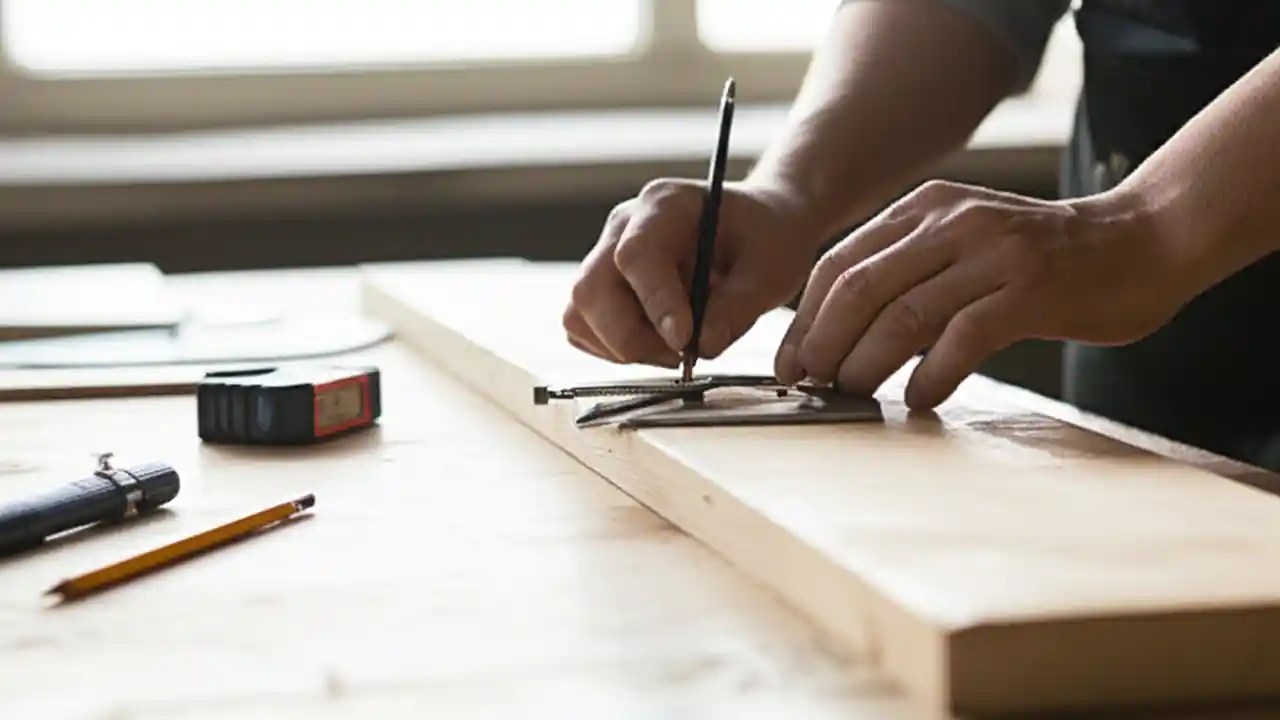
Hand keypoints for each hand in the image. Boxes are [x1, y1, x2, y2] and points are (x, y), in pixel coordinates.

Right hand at [565, 178, 823, 365]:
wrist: (760, 229)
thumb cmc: (766, 238)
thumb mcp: (769, 269)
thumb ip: (738, 306)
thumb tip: (703, 346)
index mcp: (665, 204)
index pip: (637, 255)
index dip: (655, 302)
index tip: (683, 340)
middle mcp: (623, 227)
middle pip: (591, 290)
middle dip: (631, 337)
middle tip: (682, 353)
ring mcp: (605, 257)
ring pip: (580, 315)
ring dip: (622, 347)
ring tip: (676, 348)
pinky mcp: (602, 288)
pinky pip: (584, 329)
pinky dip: (614, 349)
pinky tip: (657, 344)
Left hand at [775, 179, 1191, 408]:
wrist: (1142, 239)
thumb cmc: (1043, 256)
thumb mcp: (965, 241)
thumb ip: (910, 270)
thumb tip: (839, 335)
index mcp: (925, 208)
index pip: (839, 264)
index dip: (804, 320)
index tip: (789, 364)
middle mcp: (952, 222)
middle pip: (858, 288)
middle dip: (823, 344)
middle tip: (813, 386)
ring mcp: (993, 253)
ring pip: (902, 315)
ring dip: (866, 366)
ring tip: (855, 397)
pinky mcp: (1031, 290)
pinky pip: (961, 338)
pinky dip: (930, 377)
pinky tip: (919, 400)